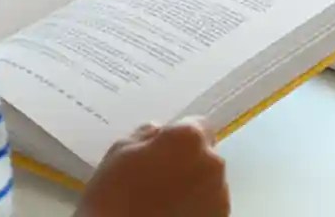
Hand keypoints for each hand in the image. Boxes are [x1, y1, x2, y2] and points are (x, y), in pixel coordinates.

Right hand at [78, 117, 229, 216]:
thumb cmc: (114, 195)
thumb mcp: (118, 153)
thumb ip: (144, 135)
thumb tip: (158, 132)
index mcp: (188, 139)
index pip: (198, 125)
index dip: (180, 137)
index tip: (163, 151)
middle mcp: (212, 162)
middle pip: (204, 155)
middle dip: (186, 162)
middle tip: (158, 180)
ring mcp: (220, 194)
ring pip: (207, 181)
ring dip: (192, 186)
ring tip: (163, 202)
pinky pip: (209, 206)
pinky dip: (195, 208)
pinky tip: (171, 215)